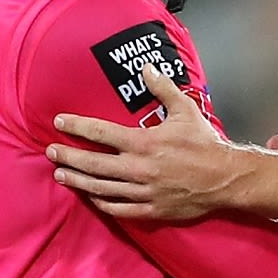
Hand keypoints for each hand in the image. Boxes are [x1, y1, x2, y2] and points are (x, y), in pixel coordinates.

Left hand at [49, 65, 238, 220]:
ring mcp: (143, 191)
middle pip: (93, 164)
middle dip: (68, 157)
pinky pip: (119, 209)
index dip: (76, 126)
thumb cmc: (205, 144)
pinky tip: (91, 197)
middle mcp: (138, 168)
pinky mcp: (151, 210)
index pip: (100, 133)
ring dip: (78, 181)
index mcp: (144, 142)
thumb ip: (162, 88)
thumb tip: (146, 68)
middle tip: (51, 152)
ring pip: (101, 188)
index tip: (59, 122)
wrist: (225, 179)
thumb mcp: (185, 110)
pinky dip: (102, 203)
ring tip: (61, 175)